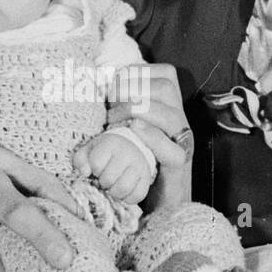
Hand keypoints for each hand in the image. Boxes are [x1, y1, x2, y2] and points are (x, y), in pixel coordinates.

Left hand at [72, 130, 152, 203]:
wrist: (130, 147)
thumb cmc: (105, 152)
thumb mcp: (89, 150)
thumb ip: (80, 160)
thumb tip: (84, 173)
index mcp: (111, 144)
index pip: (96, 164)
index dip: (93, 170)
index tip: (96, 168)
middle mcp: (128, 154)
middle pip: (108, 179)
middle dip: (102, 182)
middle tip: (103, 179)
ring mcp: (139, 167)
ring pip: (123, 189)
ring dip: (113, 192)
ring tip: (112, 186)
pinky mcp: (146, 179)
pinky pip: (136, 196)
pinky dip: (126, 198)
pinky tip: (122, 191)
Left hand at [106, 64, 192, 207]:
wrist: (160, 197)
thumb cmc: (135, 154)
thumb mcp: (126, 123)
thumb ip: (115, 104)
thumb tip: (88, 85)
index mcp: (170, 104)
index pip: (165, 74)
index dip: (135, 75)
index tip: (112, 89)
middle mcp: (180, 119)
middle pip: (167, 89)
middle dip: (132, 91)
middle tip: (109, 109)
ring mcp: (182, 141)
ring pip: (172, 115)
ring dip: (138, 112)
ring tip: (114, 124)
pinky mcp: (179, 165)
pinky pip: (173, 149)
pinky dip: (152, 136)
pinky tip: (134, 130)